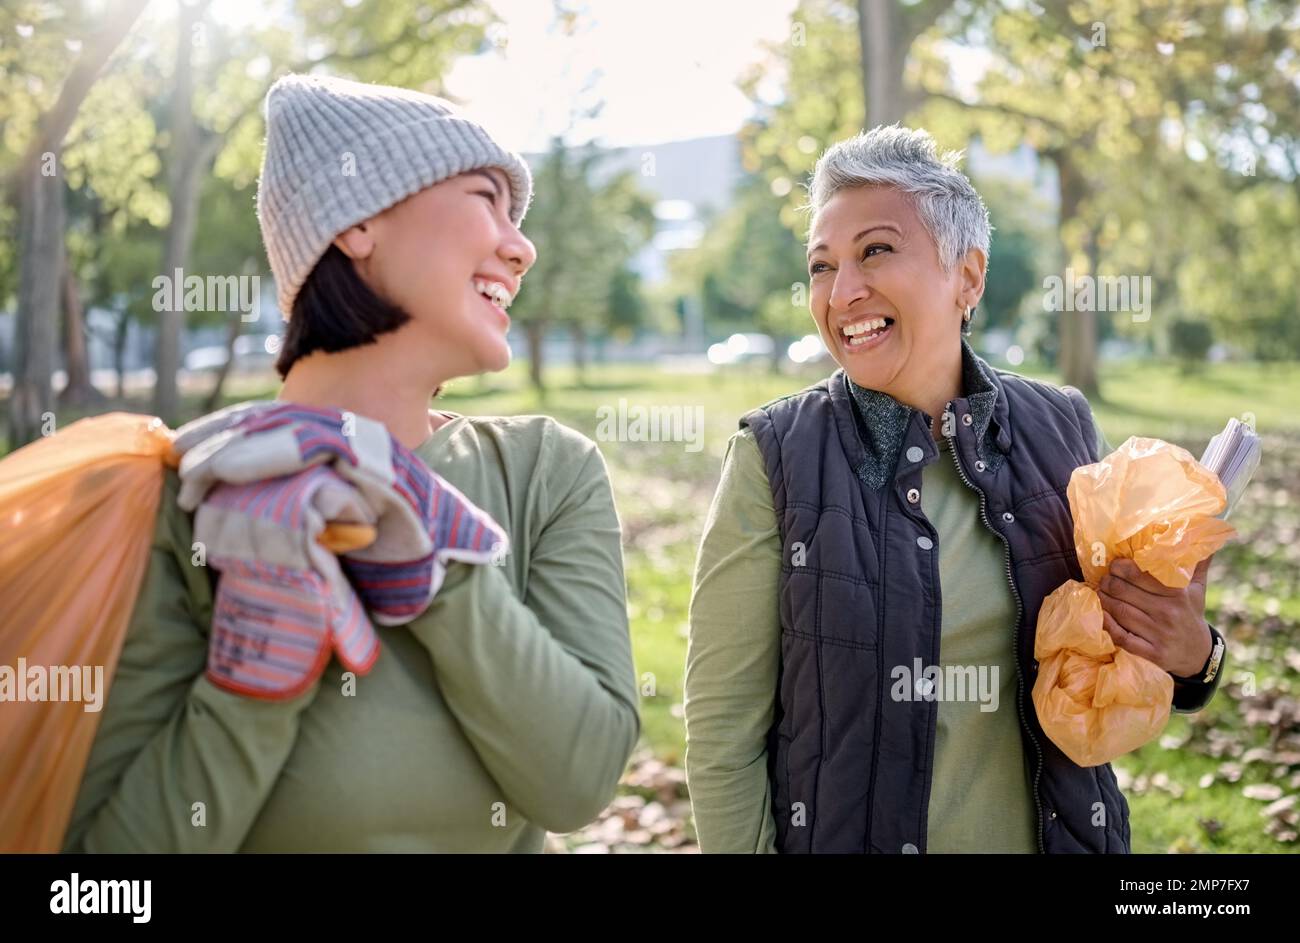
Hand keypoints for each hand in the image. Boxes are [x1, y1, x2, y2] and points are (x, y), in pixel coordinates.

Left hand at [1097, 556, 1213, 677]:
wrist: (1198, 654)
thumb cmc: (1192, 615)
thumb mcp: (1198, 590)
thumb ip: (1197, 564)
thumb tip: (1203, 534)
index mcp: (1178, 595)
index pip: (1142, 576)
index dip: (1122, 568)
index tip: (1114, 564)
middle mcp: (1168, 613)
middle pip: (1126, 593)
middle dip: (1109, 583)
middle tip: (1103, 578)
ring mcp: (1159, 634)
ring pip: (1120, 612)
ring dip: (1104, 600)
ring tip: (1099, 592)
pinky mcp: (1151, 652)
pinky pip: (1122, 637)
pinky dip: (1108, 625)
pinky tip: (1101, 615)